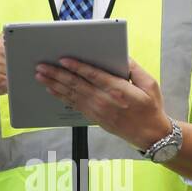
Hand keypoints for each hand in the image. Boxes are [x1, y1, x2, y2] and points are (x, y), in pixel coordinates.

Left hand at [33, 56, 170, 148]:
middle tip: (41, 66)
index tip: (63, 59)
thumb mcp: (150, 84)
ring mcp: (98, 111)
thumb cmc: (151, 107)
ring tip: (40, 76)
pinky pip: (74, 105)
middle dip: (57, 74)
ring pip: (71, 95)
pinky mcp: (94, 118)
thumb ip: (134, 68)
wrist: (151, 135)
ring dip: (54, 85)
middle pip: (76, 85)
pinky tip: (51, 90)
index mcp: (119, 90)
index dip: (77, 67)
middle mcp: (105, 101)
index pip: (93, 75)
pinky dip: (61, 97)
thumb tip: (120, 55)